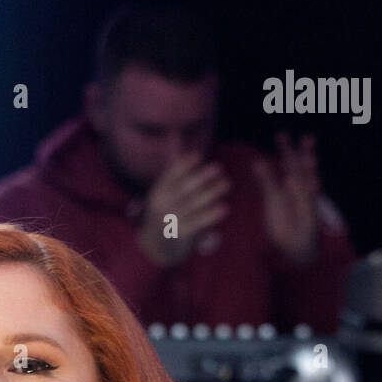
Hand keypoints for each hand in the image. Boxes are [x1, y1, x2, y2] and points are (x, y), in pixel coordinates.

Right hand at [137, 152, 230, 268]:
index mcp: (158, 192)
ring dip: (212, 193)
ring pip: (193, 204)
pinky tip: (225, 208)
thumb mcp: (163, 189)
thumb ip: (174, 165)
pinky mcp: (180, 234)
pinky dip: (211, 215)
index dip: (184, 165)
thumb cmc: (164, 211)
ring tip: (227, 184)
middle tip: (219, 168)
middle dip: (201, 177)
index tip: (198, 156)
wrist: (154, 247)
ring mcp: (171, 220)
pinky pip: (198, 222)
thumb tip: (175, 134)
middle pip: (184, 188)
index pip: (170, 176)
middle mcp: (162, 205)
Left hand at [252, 132, 320, 263]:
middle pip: (303, 167)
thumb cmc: (282, 220)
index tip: (281, 134)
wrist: (292, 244)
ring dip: (312, 171)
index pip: (288, 161)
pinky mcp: (310, 211)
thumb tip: (256, 162)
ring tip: (311, 158)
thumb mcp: (272, 198)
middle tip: (307, 138)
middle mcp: (300, 187)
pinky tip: (305, 184)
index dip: (286, 148)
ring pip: (310, 181)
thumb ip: (266, 181)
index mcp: (289, 181)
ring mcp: (306, 199)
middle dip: (305, 154)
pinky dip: (308, 193)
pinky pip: (309, 200)